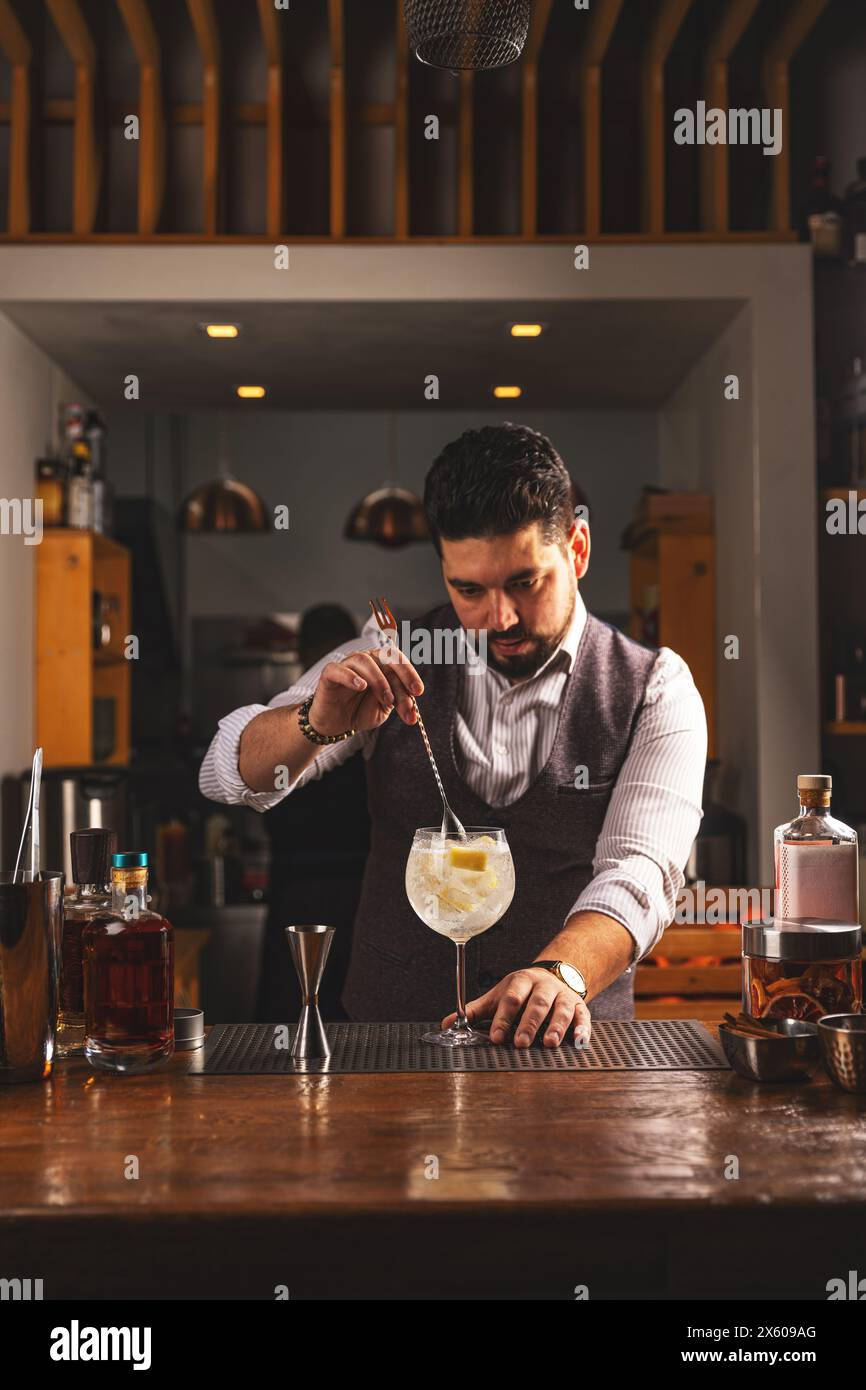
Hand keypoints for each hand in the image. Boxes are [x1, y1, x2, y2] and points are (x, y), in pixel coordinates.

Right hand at [307, 643, 423, 736]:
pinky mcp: (329, 674)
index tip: (418, 691)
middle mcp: (365, 660)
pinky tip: (361, 686)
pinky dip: (350, 676)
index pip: (398, 661)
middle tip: (411, 695)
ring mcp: (346, 665)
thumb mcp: (384, 709)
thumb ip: (397, 702)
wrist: (336, 724)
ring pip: (364, 661)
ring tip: (387, 700)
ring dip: (379, 680)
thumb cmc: (361, 711)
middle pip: (386, 657)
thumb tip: (413, 706)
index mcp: (381, 664)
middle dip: (401, 676)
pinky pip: (339, 669)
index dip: (410, 674)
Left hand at [443, 968, 591, 1048]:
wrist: (554, 976)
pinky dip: (582, 1029)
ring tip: (549, 1043)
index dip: (503, 1017)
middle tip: (521, 1042)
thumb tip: (447, 1023)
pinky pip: (583, 1017)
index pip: (511, 998)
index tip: (497, 1036)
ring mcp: (564, 996)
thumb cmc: (521, 992)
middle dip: (528, 1023)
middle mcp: (544, 986)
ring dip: (556, 1026)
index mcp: (521, 981)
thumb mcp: (498, 997)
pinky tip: (579, 1041)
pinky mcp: (580, 1007)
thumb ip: (474, 1011)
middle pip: (537, 1003)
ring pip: (561, 1009)